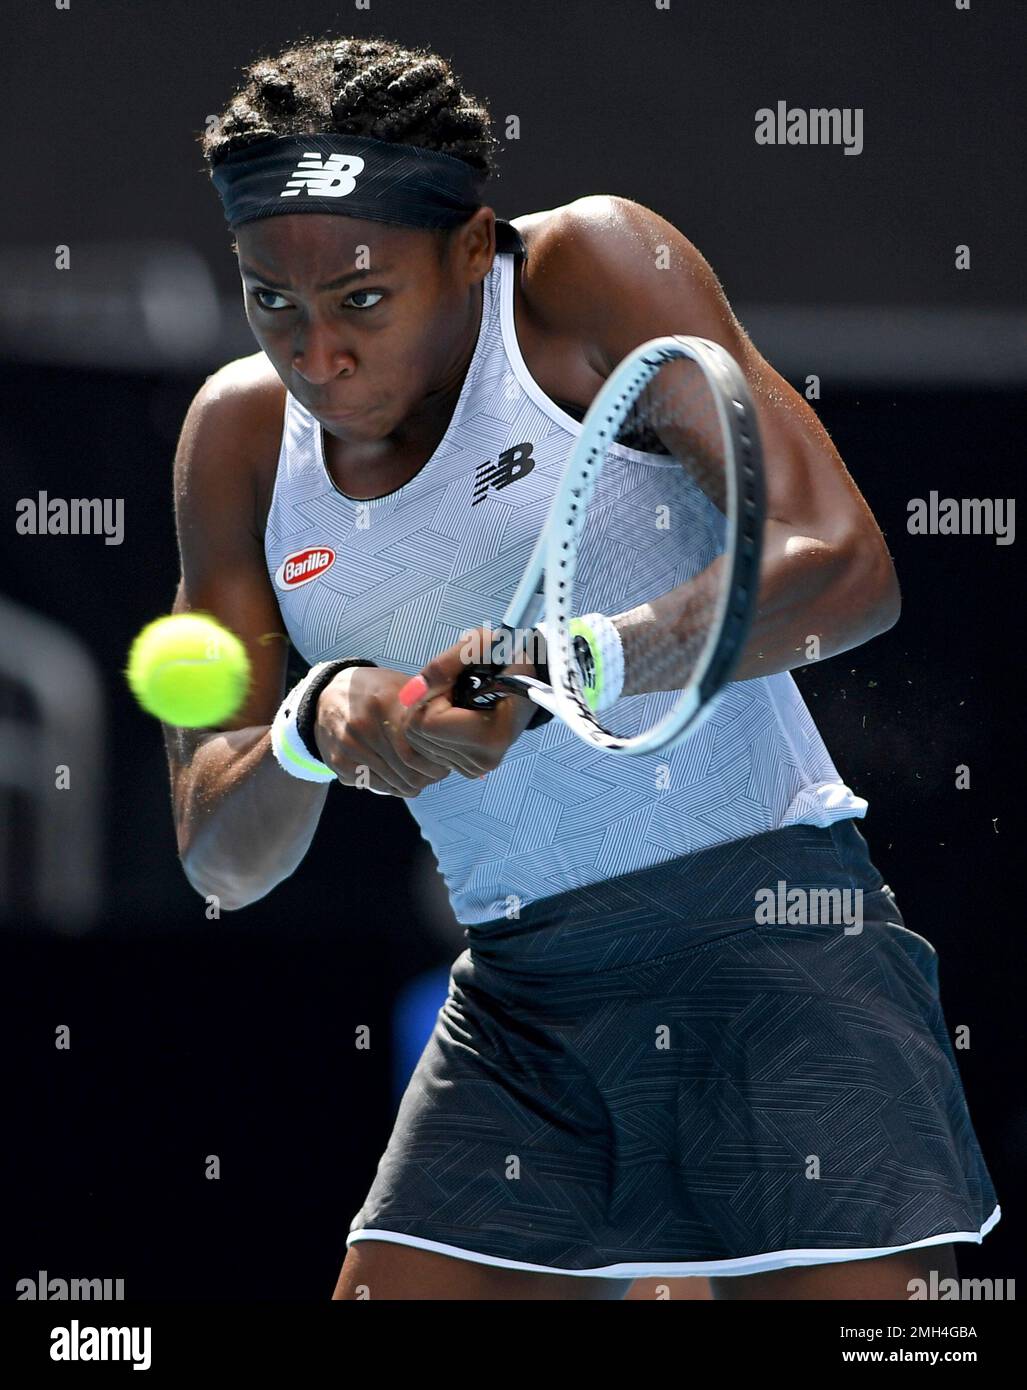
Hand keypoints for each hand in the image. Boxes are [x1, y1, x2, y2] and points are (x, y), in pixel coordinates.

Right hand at [314, 666, 456, 797]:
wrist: (327, 696)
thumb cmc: (374, 692)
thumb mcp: (402, 688)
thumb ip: (427, 709)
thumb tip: (462, 736)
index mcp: (384, 703)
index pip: (418, 749)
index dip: (437, 761)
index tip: (447, 760)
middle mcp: (363, 726)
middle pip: (408, 770)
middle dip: (429, 775)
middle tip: (439, 771)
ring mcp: (348, 747)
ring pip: (395, 783)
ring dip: (414, 783)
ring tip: (421, 773)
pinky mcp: (340, 764)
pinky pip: (378, 786)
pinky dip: (395, 786)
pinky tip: (400, 774)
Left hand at [397, 626, 537, 776]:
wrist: (532, 683)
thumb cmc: (510, 664)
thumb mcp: (479, 648)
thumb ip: (444, 664)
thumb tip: (413, 690)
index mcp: (492, 736)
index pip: (429, 722)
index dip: (434, 697)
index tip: (454, 684)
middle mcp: (483, 759)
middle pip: (418, 734)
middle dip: (429, 706)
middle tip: (455, 692)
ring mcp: (475, 768)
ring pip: (419, 742)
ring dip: (430, 717)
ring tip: (458, 703)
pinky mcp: (468, 770)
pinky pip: (428, 750)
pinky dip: (434, 731)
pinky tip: (456, 718)